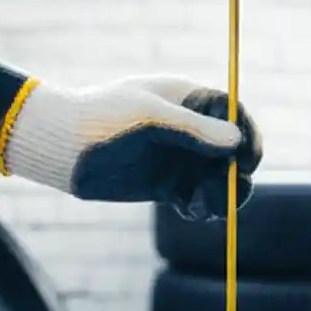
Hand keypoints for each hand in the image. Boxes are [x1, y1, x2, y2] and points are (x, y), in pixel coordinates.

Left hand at [0, 74, 262, 220]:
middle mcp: (190, 128)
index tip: (247, 161)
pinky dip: (202, 207)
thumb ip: (194, 130)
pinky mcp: (168, 185)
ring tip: (205, 207)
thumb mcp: (150, 120)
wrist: (62, 147)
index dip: (247, 136)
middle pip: (233, 150)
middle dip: (236, 172)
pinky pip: (200, 198)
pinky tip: (189, 211)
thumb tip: (237, 141)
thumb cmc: (103, 120)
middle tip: (228, 193)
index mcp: (189, 99)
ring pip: (220, 178)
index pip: (234, 114)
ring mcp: (180, 157)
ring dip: (222, 195)